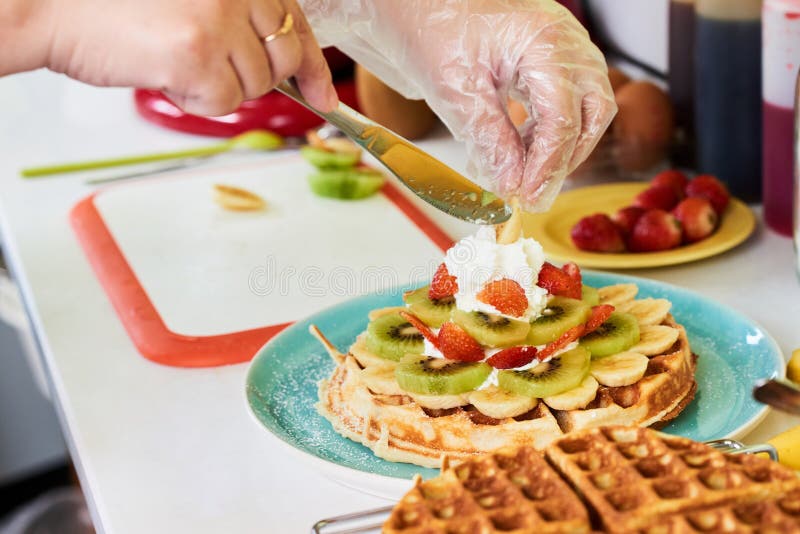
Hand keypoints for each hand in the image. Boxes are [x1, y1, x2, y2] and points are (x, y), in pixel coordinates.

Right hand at [23, 0, 336, 114]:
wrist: (53, 8)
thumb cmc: (115, 6)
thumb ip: (238, 18)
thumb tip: (289, 68)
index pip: (294, 21)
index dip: (312, 63)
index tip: (323, 93)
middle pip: (280, 60)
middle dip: (251, 76)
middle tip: (206, 66)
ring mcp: (218, 20)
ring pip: (253, 86)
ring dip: (216, 87)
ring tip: (171, 59)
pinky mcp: (197, 55)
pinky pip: (224, 103)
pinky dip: (196, 101)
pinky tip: (164, 75)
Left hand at [301, 0, 615, 210]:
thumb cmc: (427, 24)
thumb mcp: (455, 89)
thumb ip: (489, 140)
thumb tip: (512, 186)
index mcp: (546, 43)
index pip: (564, 119)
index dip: (547, 167)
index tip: (526, 199)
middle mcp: (564, 41)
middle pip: (592, 113)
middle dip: (565, 158)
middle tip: (532, 193)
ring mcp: (558, 45)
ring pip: (583, 107)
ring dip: (558, 145)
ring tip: (518, 172)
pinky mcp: (543, 55)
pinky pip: (562, 97)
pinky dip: (544, 129)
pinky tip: (514, 148)